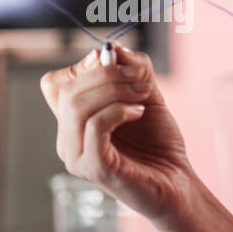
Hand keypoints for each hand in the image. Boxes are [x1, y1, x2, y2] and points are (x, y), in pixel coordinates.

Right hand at [39, 44, 194, 224]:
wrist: (177, 182)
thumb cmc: (158, 143)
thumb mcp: (145, 94)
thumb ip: (130, 69)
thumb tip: (113, 49)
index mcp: (72, 123)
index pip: (55, 84)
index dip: (83, 67)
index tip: (116, 63)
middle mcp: (67, 140)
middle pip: (67, 91)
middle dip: (106, 74)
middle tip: (139, 77)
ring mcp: (77, 157)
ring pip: (77, 106)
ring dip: (114, 90)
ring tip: (141, 95)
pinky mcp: (93, 168)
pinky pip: (94, 125)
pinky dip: (118, 110)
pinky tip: (139, 112)